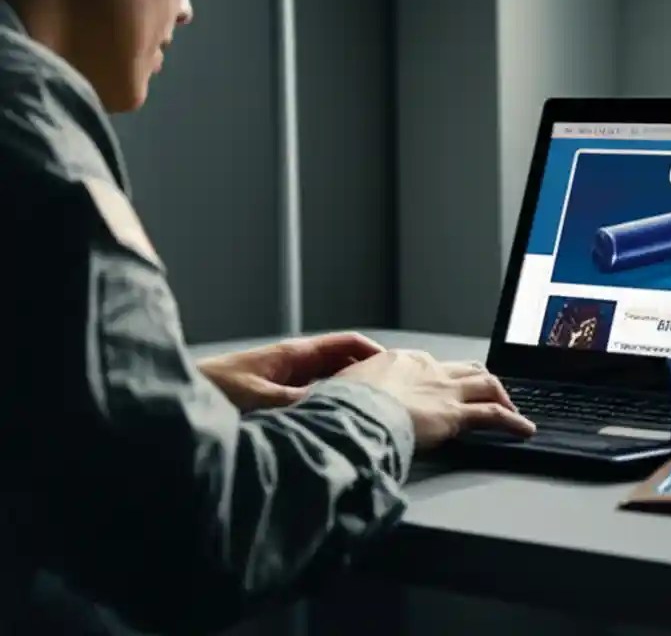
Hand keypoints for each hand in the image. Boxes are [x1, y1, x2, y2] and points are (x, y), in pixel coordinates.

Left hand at [199, 332, 384, 411]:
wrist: (173, 402)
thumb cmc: (212, 393)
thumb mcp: (262, 399)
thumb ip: (301, 403)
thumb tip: (338, 412)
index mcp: (293, 354)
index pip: (345, 343)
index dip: (374, 353)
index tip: (397, 370)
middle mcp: (292, 365)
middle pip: (342, 364)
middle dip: (368, 376)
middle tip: (394, 396)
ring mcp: (283, 384)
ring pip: (328, 385)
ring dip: (348, 396)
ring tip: (373, 413)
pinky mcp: (273, 404)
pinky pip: (312, 403)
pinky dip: (328, 410)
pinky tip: (337, 428)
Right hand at [335, 350, 535, 449]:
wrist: (351, 413)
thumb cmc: (340, 407)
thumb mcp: (339, 393)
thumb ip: (349, 395)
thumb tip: (335, 405)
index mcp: (399, 361)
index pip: (430, 366)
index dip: (441, 379)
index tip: (441, 390)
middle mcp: (428, 368)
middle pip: (465, 370)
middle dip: (480, 381)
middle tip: (489, 393)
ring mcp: (444, 389)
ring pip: (486, 385)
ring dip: (503, 397)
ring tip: (514, 411)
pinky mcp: (455, 413)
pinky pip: (494, 416)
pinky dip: (513, 422)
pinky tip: (524, 430)